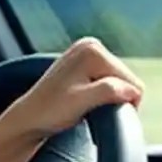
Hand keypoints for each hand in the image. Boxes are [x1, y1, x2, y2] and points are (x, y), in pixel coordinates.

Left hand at [7, 37, 145, 139]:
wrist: (29, 117)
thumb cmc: (50, 111)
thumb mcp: (81, 101)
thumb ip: (108, 91)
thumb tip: (132, 89)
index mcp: (93, 49)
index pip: (133, 83)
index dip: (123, 104)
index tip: (99, 111)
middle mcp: (91, 44)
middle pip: (127, 80)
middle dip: (116, 98)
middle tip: (91, 109)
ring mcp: (87, 51)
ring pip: (120, 82)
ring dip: (109, 97)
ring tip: (86, 105)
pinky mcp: (84, 61)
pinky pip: (109, 81)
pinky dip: (103, 93)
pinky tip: (85, 99)